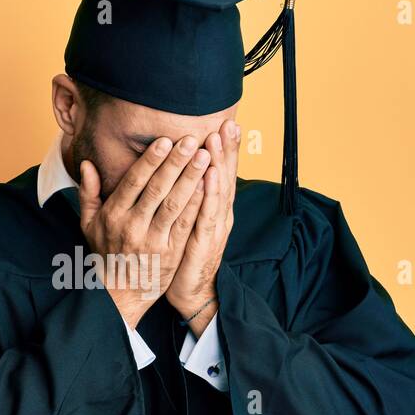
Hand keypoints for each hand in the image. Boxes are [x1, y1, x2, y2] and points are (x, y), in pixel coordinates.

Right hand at [79, 135, 209, 327]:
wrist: (119, 295)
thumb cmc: (106, 252)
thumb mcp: (88, 224)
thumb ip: (88, 193)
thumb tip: (87, 164)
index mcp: (113, 216)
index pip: (133, 183)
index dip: (150, 161)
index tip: (164, 141)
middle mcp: (132, 227)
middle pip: (157, 190)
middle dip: (175, 164)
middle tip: (190, 141)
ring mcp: (153, 241)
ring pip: (174, 205)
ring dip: (190, 180)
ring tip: (204, 157)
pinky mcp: (170, 253)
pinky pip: (185, 225)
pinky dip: (197, 205)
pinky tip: (208, 186)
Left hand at [166, 119, 239, 336]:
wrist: (191, 292)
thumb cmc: (185, 255)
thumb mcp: (187, 222)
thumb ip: (188, 196)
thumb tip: (187, 170)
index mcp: (214, 208)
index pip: (221, 172)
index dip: (225, 149)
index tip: (227, 122)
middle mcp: (219, 214)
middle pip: (225, 176)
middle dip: (227, 149)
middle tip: (229, 122)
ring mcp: (214, 228)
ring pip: (218, 191)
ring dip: (219, 164)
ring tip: (217, 140)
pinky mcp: (205, 243)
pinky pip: (207, 215)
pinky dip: (210, 194)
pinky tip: (209, 175)